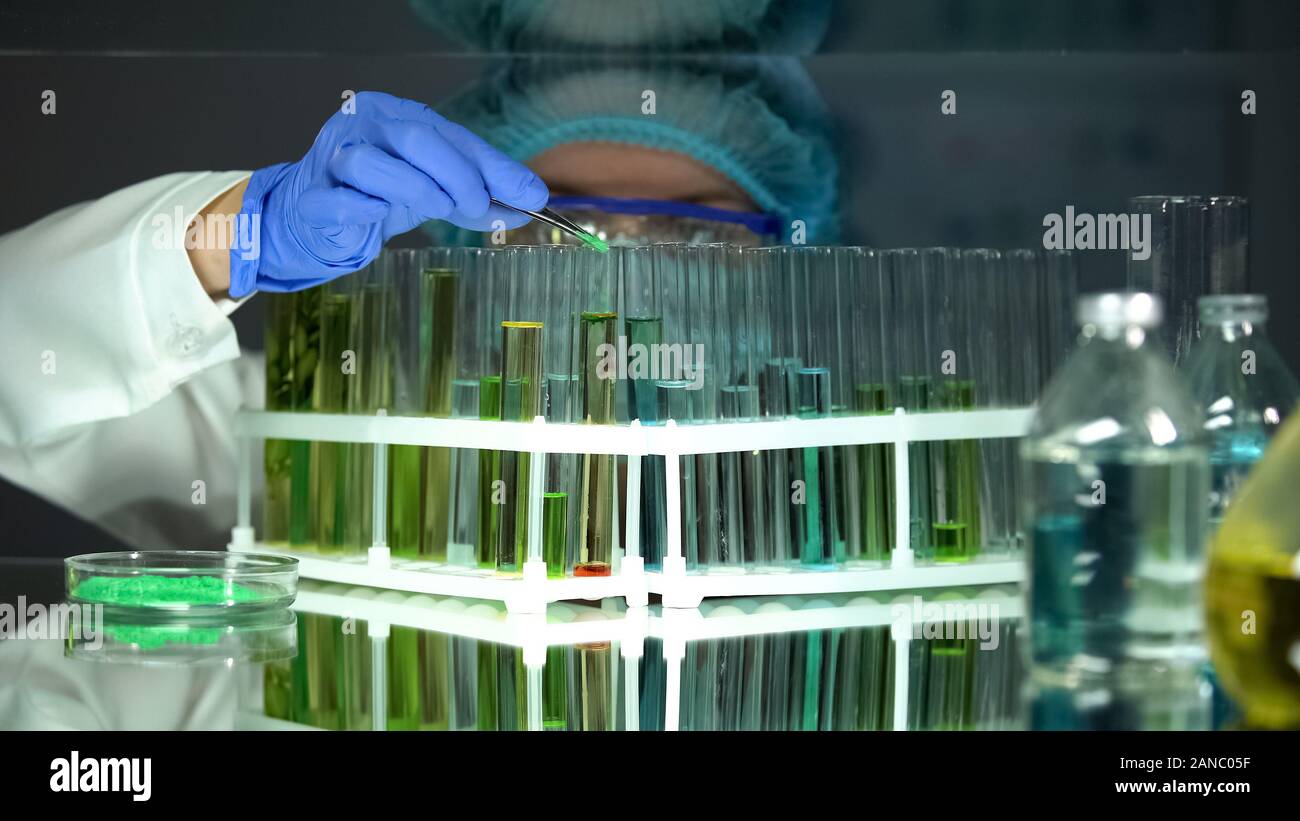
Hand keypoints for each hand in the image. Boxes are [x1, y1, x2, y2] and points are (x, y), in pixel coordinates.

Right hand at [228, 91, 547, 296]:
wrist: (324, 218)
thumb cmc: (386, 193)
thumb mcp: (442, 187)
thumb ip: (483, 191)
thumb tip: (533, 201)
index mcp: (397, 114)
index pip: (450, 135)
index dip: (490, 166)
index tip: (528, 195)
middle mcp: (363, 126)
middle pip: (414, 139)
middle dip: (457, 176)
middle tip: (476, 206)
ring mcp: (333, 158)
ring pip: (371, 164)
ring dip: (415, 190)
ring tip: (438, 209)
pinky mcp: (313, 197)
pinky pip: (337, 200)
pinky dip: (362, 209)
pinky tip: (379, 215)